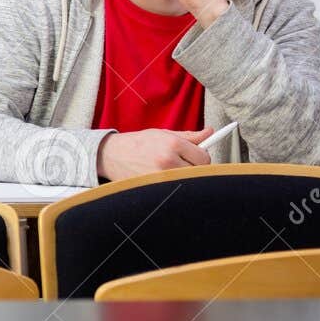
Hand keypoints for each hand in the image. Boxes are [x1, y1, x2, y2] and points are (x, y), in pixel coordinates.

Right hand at [95, 128, 213, 180]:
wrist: (111, 155)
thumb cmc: (137, 143)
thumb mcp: (162, 134)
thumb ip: (188, 136)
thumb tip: (209, 132)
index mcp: (172, 144)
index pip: (204, 157)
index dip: (201, 156)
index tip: (196, 156)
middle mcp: (168, 161)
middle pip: (198, 171)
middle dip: (193, 167)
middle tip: (181, 162)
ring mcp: (162, 177)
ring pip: (187, 181)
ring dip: (183, 176)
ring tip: (169, 169)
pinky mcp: (155, 188)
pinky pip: (175, 188)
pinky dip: (172, 184)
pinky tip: (161, 177)